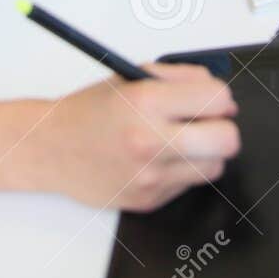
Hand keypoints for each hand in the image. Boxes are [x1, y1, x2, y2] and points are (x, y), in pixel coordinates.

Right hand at [37, 64, 239, 210]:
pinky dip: (182, 171)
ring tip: (181, 142)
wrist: (51, 148)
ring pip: (215, 166)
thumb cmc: (90, 110)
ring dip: (206, 152)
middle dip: (224, 128)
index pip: (217, 99)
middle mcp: (150, 140)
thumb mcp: (131, 77)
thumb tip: (219, 93)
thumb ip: (179, 79)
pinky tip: (158, 160)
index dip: (221, 98)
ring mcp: (150, 175)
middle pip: (227, 140)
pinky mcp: (149, 200)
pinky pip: (188, 184)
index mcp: (146, 101)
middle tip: (208, 123)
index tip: (214, 100)